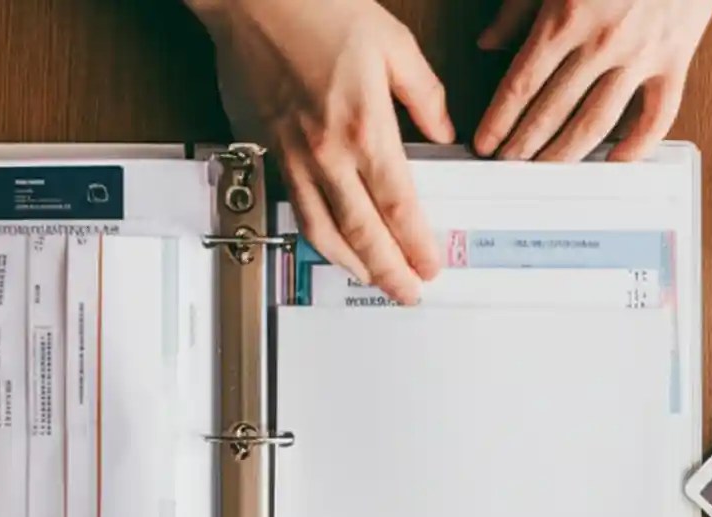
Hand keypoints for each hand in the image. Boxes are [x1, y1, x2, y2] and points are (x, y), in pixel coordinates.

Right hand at [189, 0, 453, 303]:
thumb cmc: (316, 8)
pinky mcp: (266, 151)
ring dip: (349, 264)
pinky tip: (327, 242)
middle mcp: (326, 152)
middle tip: (407, 292)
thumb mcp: (394, 43)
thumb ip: (425, 94)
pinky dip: (312, 234)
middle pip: (362, 233)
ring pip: (320, 231)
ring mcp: (291, 156)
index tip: (431, 265)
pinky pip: (292, 206)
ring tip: (370, 280)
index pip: (399, 206)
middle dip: (388, 271)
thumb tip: (446, 131)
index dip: (416, 245)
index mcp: (365, 127)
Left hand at [473, 0, 711, 161]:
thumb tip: (488, 43)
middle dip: (523, 145)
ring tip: (545, 171)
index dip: (499, 120)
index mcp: (567, 17)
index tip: (485, 143)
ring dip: (565, 153)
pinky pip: (659, 114)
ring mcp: (641, 55)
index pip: (521, 85)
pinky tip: (616, 161)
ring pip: (596, 122)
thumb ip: (518, 8)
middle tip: (506, 166)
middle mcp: (602, 42)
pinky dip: (638, 144)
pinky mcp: (676, 59)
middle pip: (552, 110)